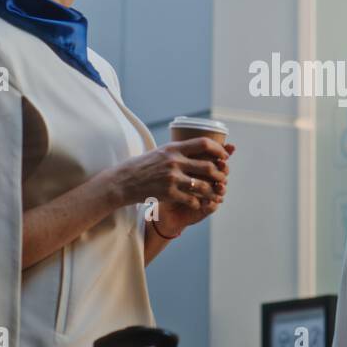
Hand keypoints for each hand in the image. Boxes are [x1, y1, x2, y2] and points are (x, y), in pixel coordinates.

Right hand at [110, 137, 228, 210]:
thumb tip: (195, 147)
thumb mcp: (159, 152)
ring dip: (212, 190)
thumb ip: (176, 151)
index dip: (219, 150)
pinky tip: (199, 203)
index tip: (225, 156)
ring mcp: (171, 178)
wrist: (121, 182)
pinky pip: (192, 199)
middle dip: (220, 174)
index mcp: (173, 148)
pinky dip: (198, 202)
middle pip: (208, 166)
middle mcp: (174, 161)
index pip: (204, 144)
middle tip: (223, 178)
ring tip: (215, 192)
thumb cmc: (140, 166)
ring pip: (203, 186)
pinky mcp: (168, 193)